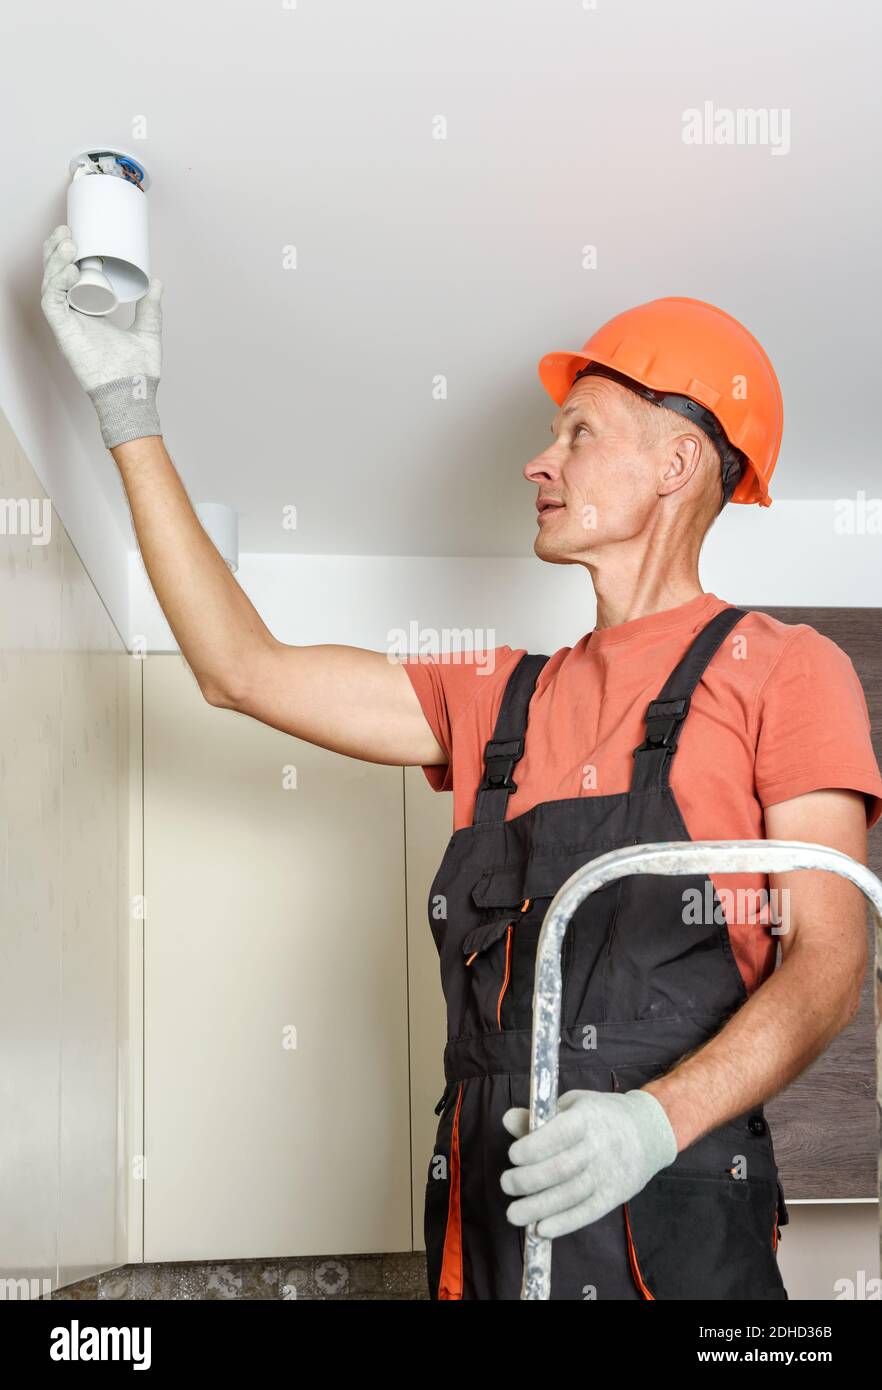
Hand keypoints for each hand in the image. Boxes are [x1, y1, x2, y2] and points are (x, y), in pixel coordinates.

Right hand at [41, 224, 163, 448]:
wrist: (135, 393)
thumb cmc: (139, 371)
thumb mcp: (148, 331)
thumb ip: (150, 308)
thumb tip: (156, 282)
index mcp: (90, 314)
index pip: (71, 279)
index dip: (69, 256)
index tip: (77, 234)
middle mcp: (75, 317)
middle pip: (56, 277)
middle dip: (57, 252)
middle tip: (67, 231)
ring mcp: (69, 325)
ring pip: (51, 285)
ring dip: (56, 262)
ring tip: (68, 243)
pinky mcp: (65, 334)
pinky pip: (53, 304)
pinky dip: (58, 284)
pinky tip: (70, 270)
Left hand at [500, 1088, 676, 1238]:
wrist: (647, 1131)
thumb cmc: (599, 1116)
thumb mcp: (572, 1104)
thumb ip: (540, 1117)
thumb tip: (507, 1120)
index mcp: (587, 1117)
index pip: (561, 1133)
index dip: (534, 1146)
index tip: (512, 1155)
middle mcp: (599, 1146)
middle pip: (563, 1168)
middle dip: (529, 1180)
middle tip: (506, 1184)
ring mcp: (607, 1173)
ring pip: (571, 1195)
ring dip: (539, 1207)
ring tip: (513, 1214)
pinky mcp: (613, 1196)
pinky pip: (587, 1212)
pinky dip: (563, 1223)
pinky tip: (541, 1230)